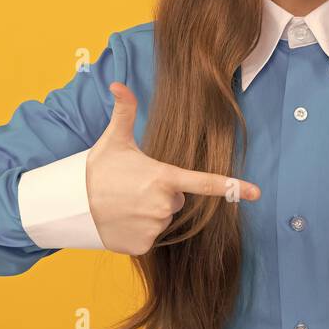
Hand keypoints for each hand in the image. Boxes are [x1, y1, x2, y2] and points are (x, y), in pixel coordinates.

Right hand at [86, 82, 259, 255]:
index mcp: (163, 177)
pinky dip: (139, 231)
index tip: (257, 193)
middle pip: (177, 201)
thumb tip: (117, 82)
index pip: (204, 183)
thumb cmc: (97, 170)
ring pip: (164, 219)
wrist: (72, 205)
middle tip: (135, 187)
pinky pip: (150, 237)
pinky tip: (121, 220)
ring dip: (150, 213)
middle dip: (162, 194)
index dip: (232, 186)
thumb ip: (124, 112)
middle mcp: (164, 204)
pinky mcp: (143, 246)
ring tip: (125, 204)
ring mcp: (154, 227)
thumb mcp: (113, 140)